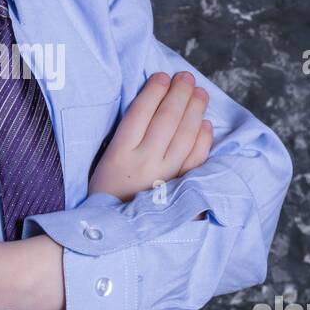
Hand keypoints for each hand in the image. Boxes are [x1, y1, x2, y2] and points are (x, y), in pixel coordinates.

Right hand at [88, 71, 211, 202]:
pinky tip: (205, 124)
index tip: (162, 76)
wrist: (115, 233)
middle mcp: (144, 162)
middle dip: (179, 94)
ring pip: (185, 135)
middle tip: (186, 78)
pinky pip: (196, 159)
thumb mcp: (103, 163)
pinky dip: (203, 140)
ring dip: (195, 110)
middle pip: (167, 120)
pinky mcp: (180, 188)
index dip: (153, 91)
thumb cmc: (105, 194)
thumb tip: (149, 108)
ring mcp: (165, 176)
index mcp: (119, 153)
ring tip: (199, 93)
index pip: (141, 113)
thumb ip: (123, 139)